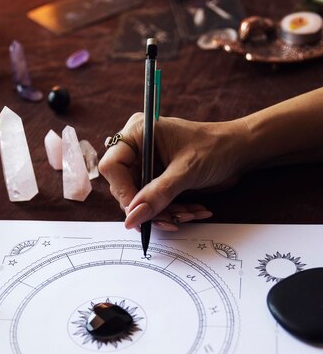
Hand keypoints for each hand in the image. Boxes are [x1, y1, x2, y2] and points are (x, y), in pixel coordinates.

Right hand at [98, 113, 247, 229]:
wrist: (240, 152)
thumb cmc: (215, 148)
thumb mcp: (186, 171)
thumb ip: (158, 194)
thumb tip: (132, 218)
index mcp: (138, 133)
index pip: (113, 166)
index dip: (123, 191)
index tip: (139, 211)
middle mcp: (138, 149)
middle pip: (125, 188)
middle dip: (149, 207)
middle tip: (171, 219)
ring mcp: (148, 166)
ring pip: (141, 201)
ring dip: (165, 213)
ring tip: (191, 214)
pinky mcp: (158, 181)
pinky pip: (155, 204)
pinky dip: (173, 212)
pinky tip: (194, 211)